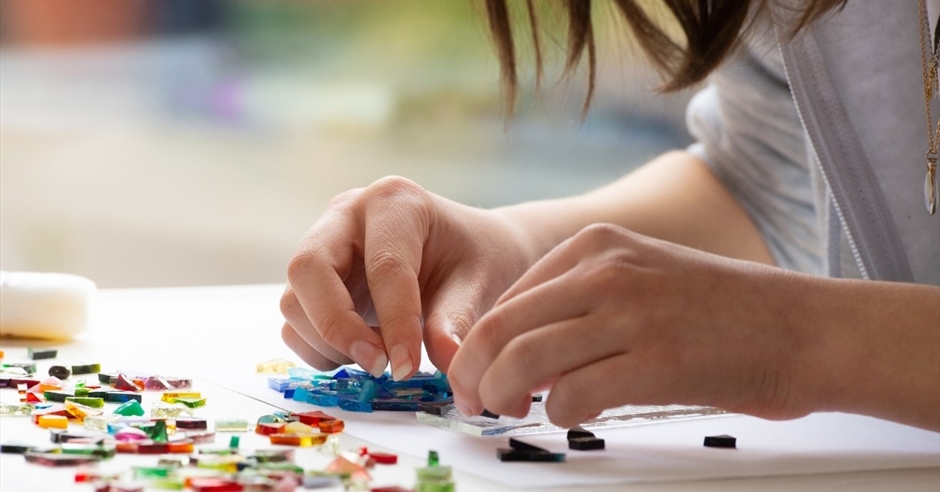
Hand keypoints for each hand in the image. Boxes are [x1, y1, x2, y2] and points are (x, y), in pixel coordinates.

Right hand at [280, 176, 534, 379]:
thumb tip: (447, 363)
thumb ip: (456, 322)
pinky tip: (365, 352)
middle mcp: (346, 215)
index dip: (395, 322)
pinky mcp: (313, 282)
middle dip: (337, 326)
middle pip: (308, 269)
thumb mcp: (478, 284)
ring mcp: (323, 246)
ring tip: (381, 358)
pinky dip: (320, 350)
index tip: (407, 368)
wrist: (469, 253)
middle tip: (379, 366)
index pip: (384, 265)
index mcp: (395, 201)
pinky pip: (294, 322)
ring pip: (294, 300)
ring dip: (329, 343)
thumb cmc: (476, 259)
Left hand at [447, 223, 825, 426]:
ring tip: (508, 412)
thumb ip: (581, 301)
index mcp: (597, 246)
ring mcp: (631, 314)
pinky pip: (572, 395)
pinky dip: (557, 413)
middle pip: (502, 328)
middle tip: (474, 401)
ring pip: (524, 359)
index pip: (508, 299)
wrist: (802, 327)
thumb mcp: (641, 276)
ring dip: (502, 395)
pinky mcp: (655, 361)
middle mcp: (606, 272)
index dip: (479, 344)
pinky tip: (570, 415)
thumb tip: (525, 350)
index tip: (476, 373)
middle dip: (473, 373)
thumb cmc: (721, 311)